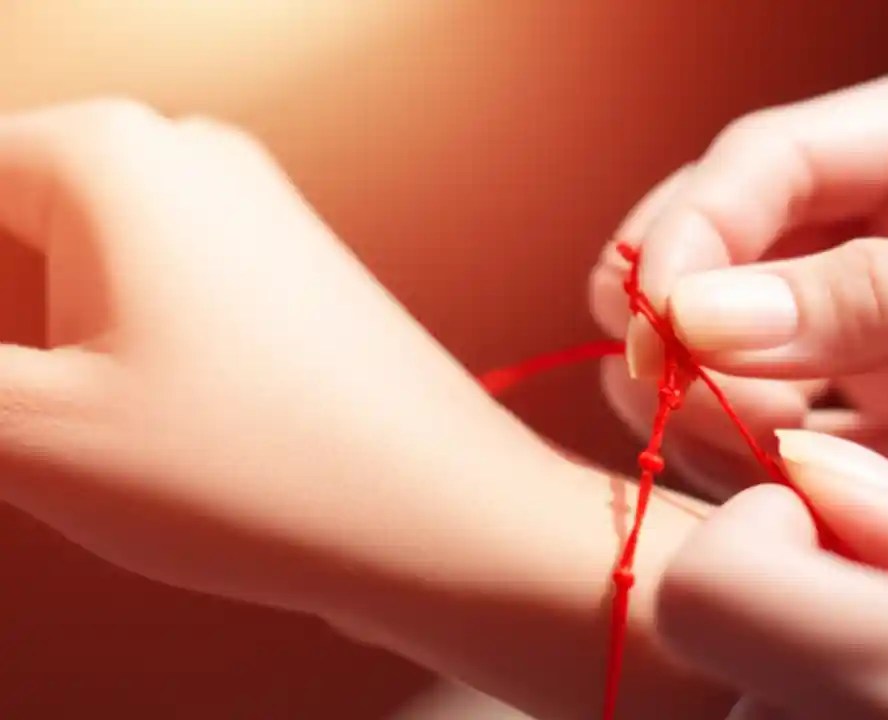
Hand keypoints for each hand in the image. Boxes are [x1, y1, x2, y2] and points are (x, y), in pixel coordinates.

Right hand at [0, 100, 551, 610]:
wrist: (445, 522)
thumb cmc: (265, 472)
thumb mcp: (29, 430)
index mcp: (108, 151)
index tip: (2, 407)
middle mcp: (185, 157)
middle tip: (28, 428)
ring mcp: (246, 215)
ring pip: (66, 266)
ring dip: (29, 351)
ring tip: (75, 439)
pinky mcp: (282, 278)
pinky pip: (142, 295)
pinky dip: (93, 354)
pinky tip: (127, 435)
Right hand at [588, 60, 887, 533]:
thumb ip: (886, 291)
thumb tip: (702, 312)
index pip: (767, 161)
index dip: (695, 228)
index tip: (663, 315)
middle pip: (723, 252)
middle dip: (684, 315)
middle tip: (687, 385)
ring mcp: (883, 341)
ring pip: (728, 353)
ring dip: (708, 397)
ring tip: (762, 447)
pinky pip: (781, 446)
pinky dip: (759, 470)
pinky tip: (797, 491)